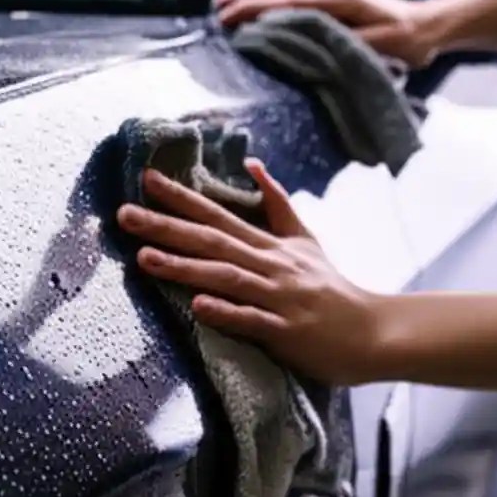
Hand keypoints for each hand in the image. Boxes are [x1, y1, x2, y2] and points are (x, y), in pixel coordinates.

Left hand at [116, 159, 383, 385]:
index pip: (217, 215)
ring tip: (144, 259)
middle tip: (123, 214)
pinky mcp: (286, 331)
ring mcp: (278, 297)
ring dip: (185, 267)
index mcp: (269, 245)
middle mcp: (270, 265)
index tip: (144, 179)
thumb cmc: (331, 287)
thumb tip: (254, 164)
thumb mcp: (306, 239)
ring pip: (225, 277)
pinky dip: (226, 312)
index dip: (181, 197)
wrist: (373, 331)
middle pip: (212, 240)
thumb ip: (278, 204)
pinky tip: (197, 307)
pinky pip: (251, 320)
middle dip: (166, 226)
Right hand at [213, 0, 440, 67]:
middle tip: (217, 11)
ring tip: (225, 3)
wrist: (432, 26)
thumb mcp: (386, 46)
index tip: (231, 18)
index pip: (291, 2)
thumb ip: (353, 43)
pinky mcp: (334, 1)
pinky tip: (256, 3)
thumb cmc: (410, 41)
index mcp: (342, 1)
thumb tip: (319, 44)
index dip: (259, 9)